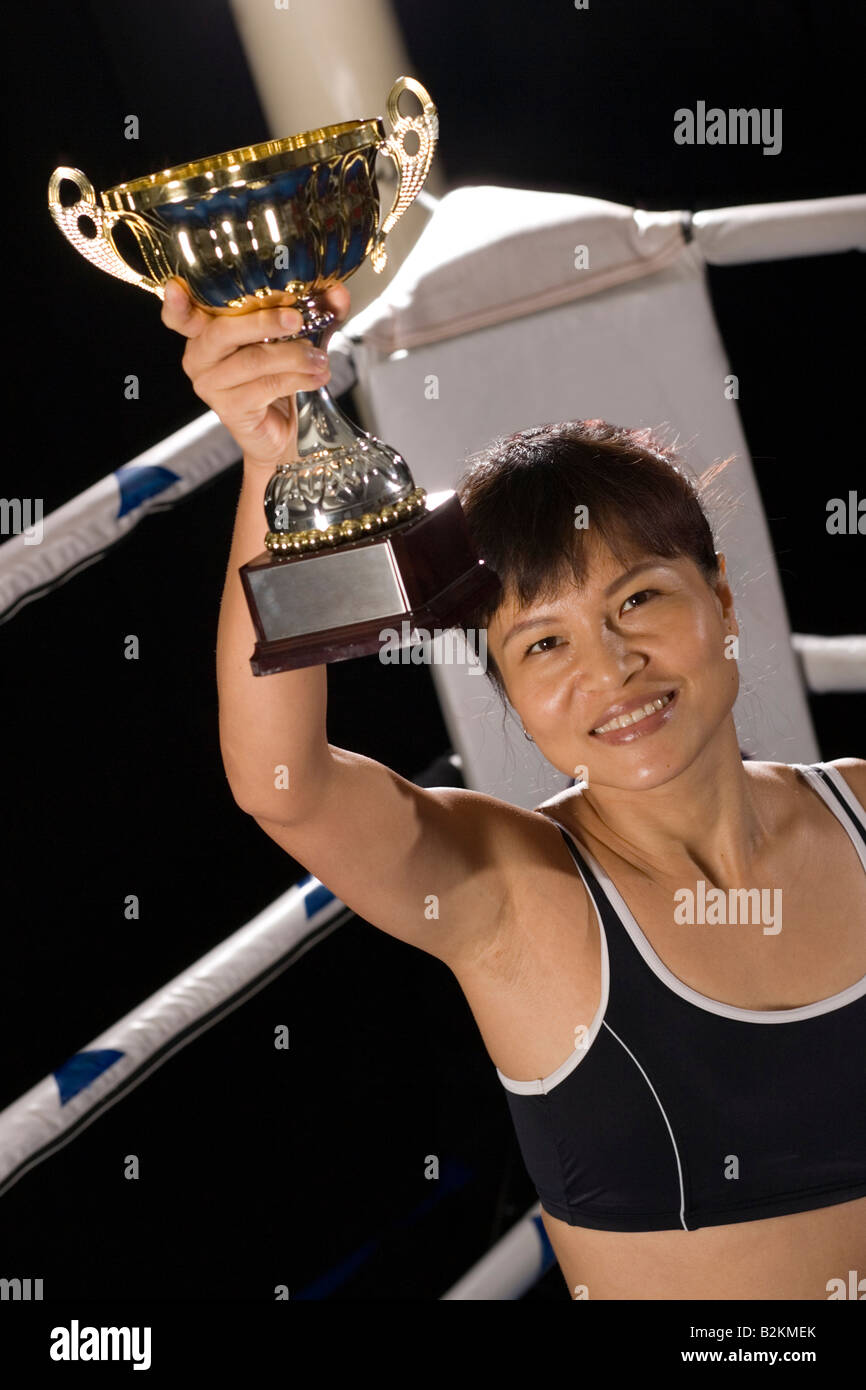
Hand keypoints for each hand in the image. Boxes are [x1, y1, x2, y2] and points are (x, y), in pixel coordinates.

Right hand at [160, 279, 351, 469]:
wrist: (285, 434)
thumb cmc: (280, 381)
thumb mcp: (297, 340)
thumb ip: (315, 314)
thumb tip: (337, 293)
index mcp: (206, 332)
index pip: (181, 316)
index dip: (176, 303)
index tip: (177, 287)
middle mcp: (200, 357)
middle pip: (223, 331)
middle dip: (263, 321)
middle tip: (297, 319)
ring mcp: (211, 386)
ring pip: (252, 360)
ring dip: (293, 355)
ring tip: (320, 359)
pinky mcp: (229, 409)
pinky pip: (265, 386)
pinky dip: (297, 378)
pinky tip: (317, 377)